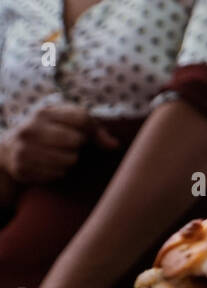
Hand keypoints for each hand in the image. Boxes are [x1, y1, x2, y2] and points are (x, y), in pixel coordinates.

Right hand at [0, 102, 117, 184]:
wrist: (9, 149)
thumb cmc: (50, 133)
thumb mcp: (68, 123)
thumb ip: (95, 130)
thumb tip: (115, 145)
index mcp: (44, 113)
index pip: (82, 119)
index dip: (89, 129)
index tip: (84, 134)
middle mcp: (30, 129)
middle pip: (76, 140)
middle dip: (77, 145)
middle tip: (68, 145)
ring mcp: (23, 150)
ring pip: (69, 160)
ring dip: (70, 161)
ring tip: (59, 155)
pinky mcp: (21, 169)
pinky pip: (57, 174)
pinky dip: (58, 172)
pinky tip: (48, 165)